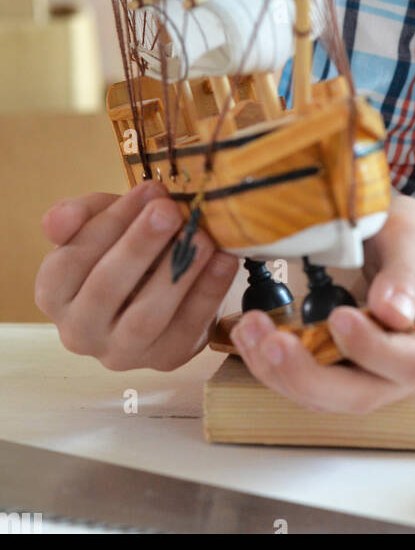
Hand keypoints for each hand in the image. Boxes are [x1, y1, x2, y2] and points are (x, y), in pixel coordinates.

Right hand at [34, 180, 238, 371]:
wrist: (162, 281)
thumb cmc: (122, 246)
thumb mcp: (99, 221)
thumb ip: (79, 215)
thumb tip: (57, 222)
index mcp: (54, 293)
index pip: (71, 261)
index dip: (111, 223)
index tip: (149, 190)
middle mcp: (79, 331)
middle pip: (106, 289)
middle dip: (139, 246)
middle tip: (169, 211)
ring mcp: (122, 352)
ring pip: (145, 319)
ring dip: (176, 275)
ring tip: (201, 237)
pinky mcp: (165, 359)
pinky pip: (187, 330)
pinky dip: (208, 294)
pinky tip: (224, 260)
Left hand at [229, 191, 414, 412]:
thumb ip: (408, 269)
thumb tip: (391, 310)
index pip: (412, 362)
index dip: (372, 349)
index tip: (337, 316)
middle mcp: (406, 371)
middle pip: (362, 395)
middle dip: (310, 375)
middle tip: (270, 340)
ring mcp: (374, 378)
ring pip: (327, 398)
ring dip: (282, 372)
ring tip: (249, 330)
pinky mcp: (343, 374)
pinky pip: (309, 384)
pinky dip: (275, 365)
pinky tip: (250, 335)